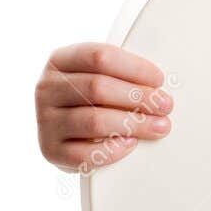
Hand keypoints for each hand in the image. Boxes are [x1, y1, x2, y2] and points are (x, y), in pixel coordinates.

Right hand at [35, 43, 172, 172]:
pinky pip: (85, 153)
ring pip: (94, 121)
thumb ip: (120, 74)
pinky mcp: (51, 151)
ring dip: (134, 124)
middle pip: (98, 88)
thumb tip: (157, 86)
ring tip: (158, 126)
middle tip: (164, 105)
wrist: (60, 131)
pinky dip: (113, 150)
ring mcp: (45, 121)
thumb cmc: (87, 99)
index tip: (158, 79)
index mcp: (60, 61)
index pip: (99, 57)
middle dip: (138, 97)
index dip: (134, 67)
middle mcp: (47, 89)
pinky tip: (130, 143)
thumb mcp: (97, 75)